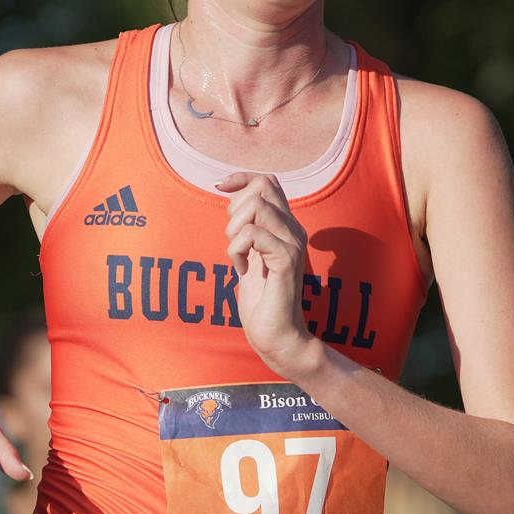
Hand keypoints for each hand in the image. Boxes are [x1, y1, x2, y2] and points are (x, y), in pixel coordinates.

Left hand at [217, 172, 320, 379]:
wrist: (277, 335)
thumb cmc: (261, 299)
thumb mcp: (249, 255)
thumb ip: (246, 228)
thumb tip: (230, 196)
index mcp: (285, 226)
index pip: (268, 181)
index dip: (241, 178)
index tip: (220, 189)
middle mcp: (293, 229)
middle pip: (263, 187)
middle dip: (235, 209)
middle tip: (234, 241)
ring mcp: (293, 243)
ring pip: (256, 207)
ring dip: (234, 232)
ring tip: (239, 257)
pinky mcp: (287, 260)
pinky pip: (253, 235)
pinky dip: (237, 250)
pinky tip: (242, 269)